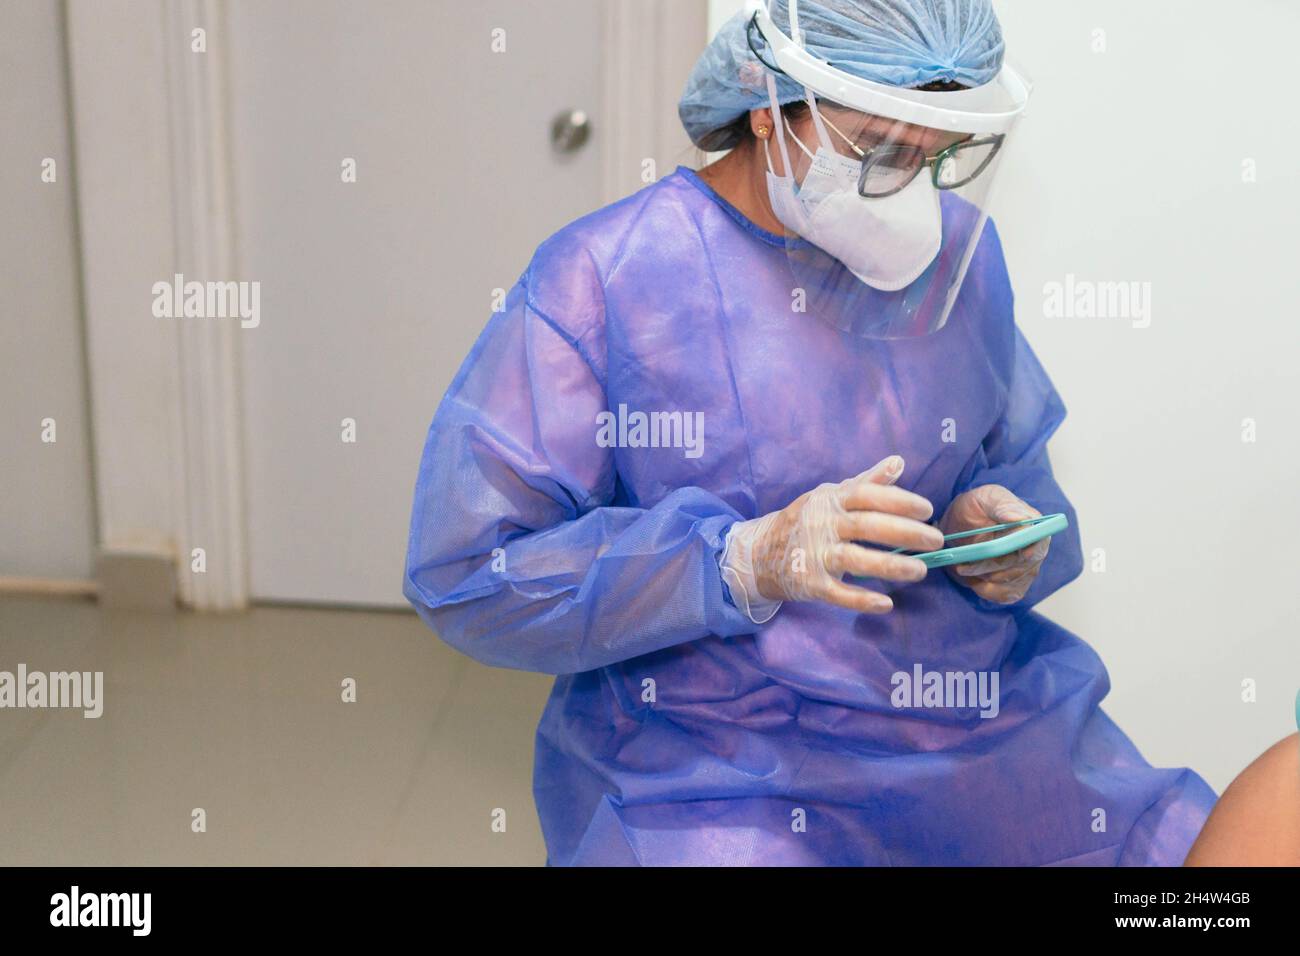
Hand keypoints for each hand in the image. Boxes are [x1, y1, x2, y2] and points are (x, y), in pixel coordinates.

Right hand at [722, 455, 943, 617]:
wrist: (761, 551)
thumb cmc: (806, 520)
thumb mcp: (831, 495)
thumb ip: (867, 482)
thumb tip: (899, 462)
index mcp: (831, 500)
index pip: (867, 495)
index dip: (898, 500)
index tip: (927, 510)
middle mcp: (823, 525)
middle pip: (867, 526)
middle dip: (905, 533)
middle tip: (935, 541)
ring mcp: (815, 555)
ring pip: (856, 560)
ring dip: (890, 566)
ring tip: (920, 571)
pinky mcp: (810, 583)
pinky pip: (838, 593)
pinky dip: (862, 600)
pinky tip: (886, 604)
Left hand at [940, 484, 1046, 604]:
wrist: (958, 527)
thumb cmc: (975, 507)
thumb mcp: (985, 498)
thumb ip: (1002, 506)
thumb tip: (1020, 519)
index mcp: (1032, 523)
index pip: (1040, 538)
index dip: (1035, 547)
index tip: (1025, 553)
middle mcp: (1034, 547)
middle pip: (1024, 564)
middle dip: (994, 565)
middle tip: (965, 565)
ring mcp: (1025, 567)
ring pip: (1013, 580)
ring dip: (986, 577)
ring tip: (964, 568)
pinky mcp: (1013, 584)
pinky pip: (1007, 595)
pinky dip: (989, 591)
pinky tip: (975, 583)